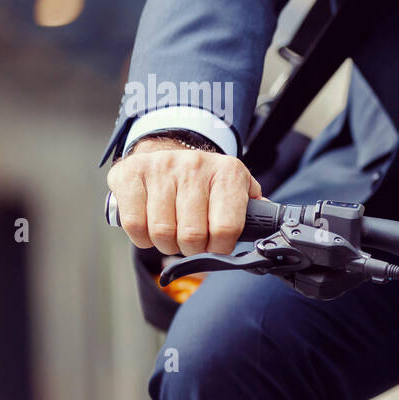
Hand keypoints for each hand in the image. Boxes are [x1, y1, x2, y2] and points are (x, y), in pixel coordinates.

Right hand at [106, 136, 261, 255]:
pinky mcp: (130, 173)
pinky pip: (135, 225)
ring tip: (172, 234)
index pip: (227, 228)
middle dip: (192, 249)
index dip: (220, 247)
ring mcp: (161, 167)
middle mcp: (196, 166)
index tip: (217, 246)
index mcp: (228, 172)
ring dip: (167, 244)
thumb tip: (268, 227)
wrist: (168, 150)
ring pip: (162, 233)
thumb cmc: (206, 181)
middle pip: (193, 236)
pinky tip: (150, 229)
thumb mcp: (237, 188)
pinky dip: (142, 238)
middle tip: (192, 242)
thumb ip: (254, 209)